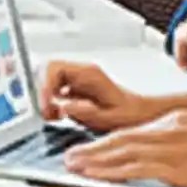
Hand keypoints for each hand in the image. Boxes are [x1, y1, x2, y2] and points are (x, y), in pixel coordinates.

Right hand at [39, 61, 156, 131]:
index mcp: (89, 74)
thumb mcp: (111, 118)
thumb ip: (86, 112)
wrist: (145, 116)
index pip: (54, 68)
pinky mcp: (76, 90)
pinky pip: (54, 91)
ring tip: (53, 115)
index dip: (46, 85)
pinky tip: (58, 116)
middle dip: (41, 92)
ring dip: (45, 98)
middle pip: (46, 71)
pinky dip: (51, 103)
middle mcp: (81, 74)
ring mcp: (77, 81)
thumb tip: (63, 107)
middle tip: (47, 111)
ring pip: (48, 80)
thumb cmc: (133, 115)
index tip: (48, 104)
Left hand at [63, 110, 186, 186]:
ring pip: (123, 151)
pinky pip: (136, 167)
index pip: (133, 131)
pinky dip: (112, 171)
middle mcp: (170, 128)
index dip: (107, 141)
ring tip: (74, 166)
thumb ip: (179, 145)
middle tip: (70, 156)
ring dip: (94, 160)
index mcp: (176, 121)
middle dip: (93, 149)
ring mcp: (173, 145)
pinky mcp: (179, 164)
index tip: (89, 148)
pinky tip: (97, 175)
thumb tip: (159, 160)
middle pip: (121, 138)